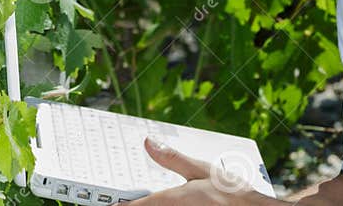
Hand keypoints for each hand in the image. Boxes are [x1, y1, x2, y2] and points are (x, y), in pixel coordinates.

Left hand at [129, 137, 275, 205]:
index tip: (111, 205)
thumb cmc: (231, 192)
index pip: (139, 205)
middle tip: (127, 200)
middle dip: (137, 205)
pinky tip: (173, 201)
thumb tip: (148, 142)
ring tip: (146, 199)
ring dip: (152, 205)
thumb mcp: (201, 170)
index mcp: (174, 200)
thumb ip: (172, 158)